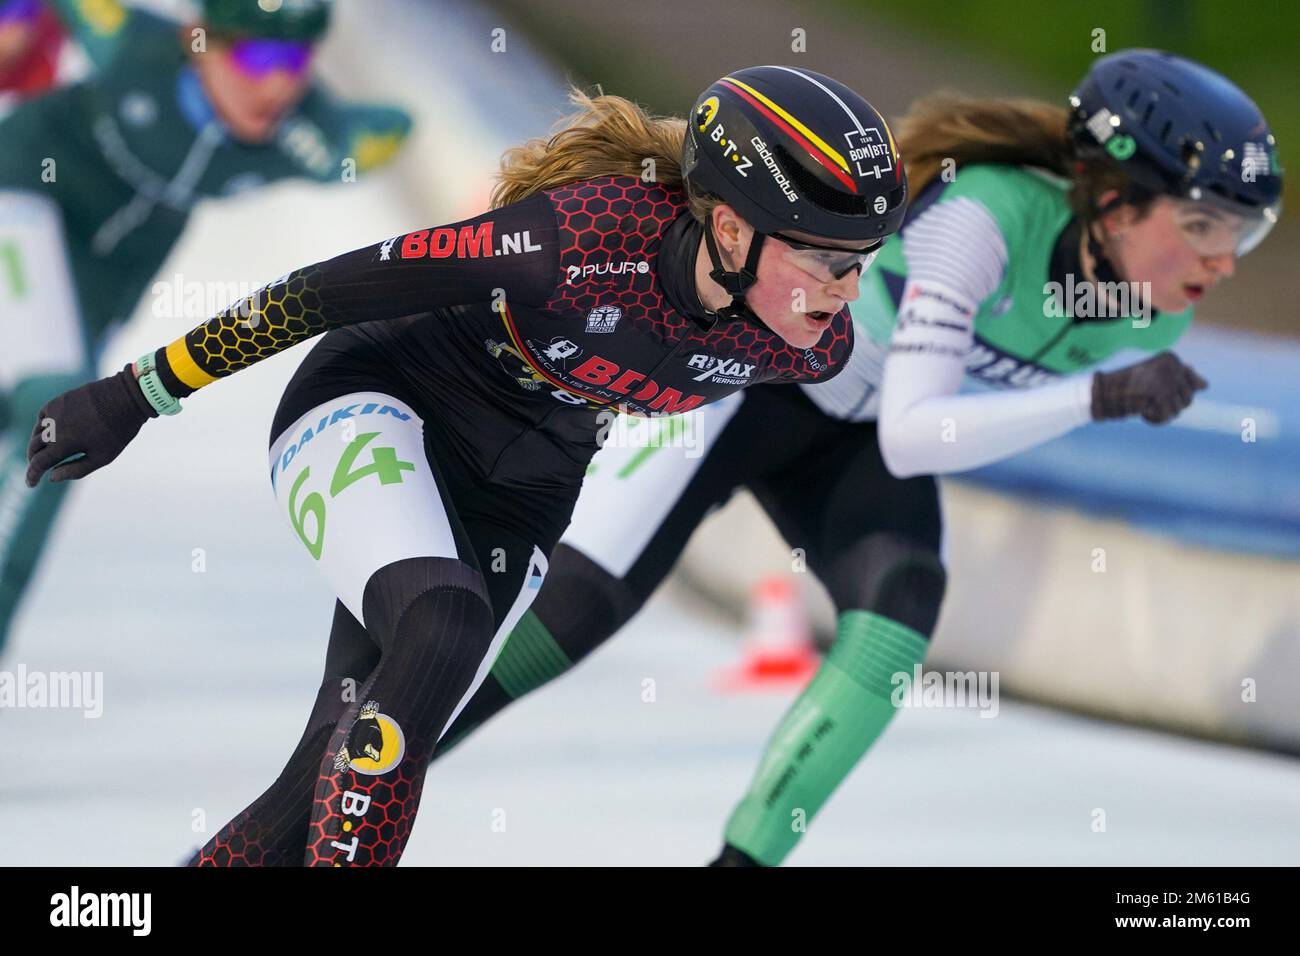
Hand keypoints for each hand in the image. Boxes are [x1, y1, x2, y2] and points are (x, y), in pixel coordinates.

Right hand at [26, 365, 156, 485]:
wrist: (126, 398)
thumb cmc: (117, 431)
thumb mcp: (101, 457)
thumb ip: (75, 470)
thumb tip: (51, 477)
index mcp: (62, 444)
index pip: (38, 463)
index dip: (32, 475)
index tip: (31, 484)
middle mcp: (53, 427)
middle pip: (34, 448)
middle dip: (33, 461)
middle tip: (36, 469)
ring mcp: (55, 411)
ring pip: (36, 432)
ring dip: (36, 445)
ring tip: (42, 453)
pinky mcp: (59, 400)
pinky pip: (43, 416)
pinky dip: (42, 427)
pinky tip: (48, 432)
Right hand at [1091, 352, 1207, 424]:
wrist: (1102, 392)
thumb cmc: (1126, 385)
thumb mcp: (1156, 377)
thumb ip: (1181, 379)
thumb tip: (1205, 386)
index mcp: (1171, 358)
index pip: (1193, 385)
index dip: (1176, 395)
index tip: (1155, 391)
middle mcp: (1171, 366)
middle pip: (1188, 398)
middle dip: (1171, 405)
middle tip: (1150, 402)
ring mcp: (1165, 379)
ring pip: (1180, 408)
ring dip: (1163, 413)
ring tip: (1145, 407)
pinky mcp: (1158, 394)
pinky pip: (1168, 415)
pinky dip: (1156, 419)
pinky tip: (1143, 413)